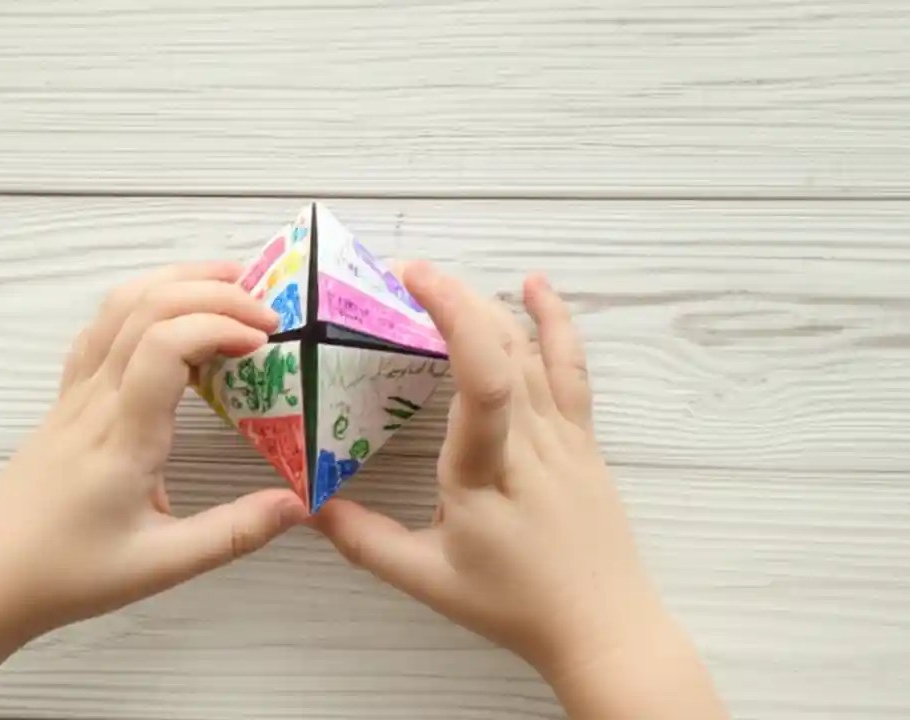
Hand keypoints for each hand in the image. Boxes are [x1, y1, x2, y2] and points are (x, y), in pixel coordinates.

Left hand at [0, 261, 308, 638]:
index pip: (164, 344)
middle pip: (144, 306)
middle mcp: (94, 400)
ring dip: (174, 283)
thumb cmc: (69, 574)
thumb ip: (233, 533)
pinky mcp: (65, 400)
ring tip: (228, 288)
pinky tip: (171, 321)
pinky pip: (100, 331)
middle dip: (210, 290)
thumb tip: (299, 503)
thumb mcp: (161, 566)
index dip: (219, 324)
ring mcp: (73, 394)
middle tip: (266, 308)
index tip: (266, 340)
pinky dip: (143, 305)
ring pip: (117, 307)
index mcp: (121, 436)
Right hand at [315, 263, 725, 717]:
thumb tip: (306, 505)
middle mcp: (533, 444)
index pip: (483, 382)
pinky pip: (571, 368)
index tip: (413, 280)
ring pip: (531, 351)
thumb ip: (364, 541)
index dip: (453, 318)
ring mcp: (565, 437)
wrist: (603, 627)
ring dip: (487, 305)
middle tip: (402, 274)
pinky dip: (554, 321)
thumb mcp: (427, 579)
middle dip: (453, 297)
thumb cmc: (514, 606)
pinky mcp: (582, 439)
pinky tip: (536, 286)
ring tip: (443, 281)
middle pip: (502, 348)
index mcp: (489, 474)